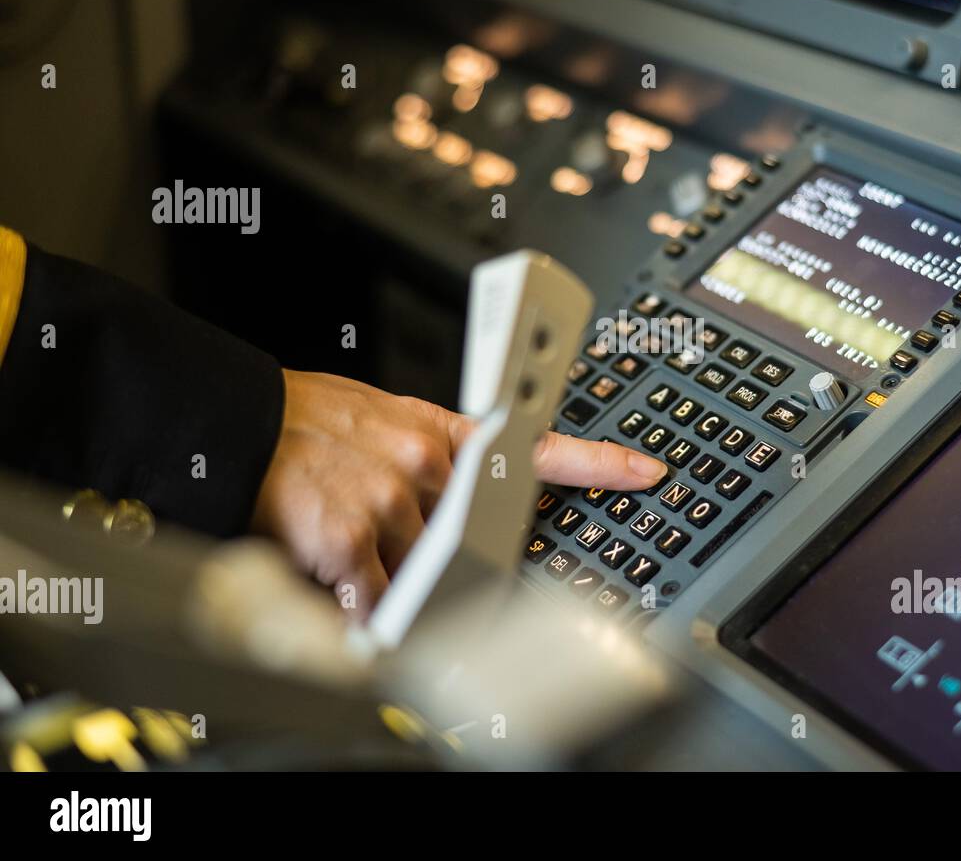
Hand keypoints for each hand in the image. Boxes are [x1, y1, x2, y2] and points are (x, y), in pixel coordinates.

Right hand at [250, 370, 666, 615]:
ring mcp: (394, 503)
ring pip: (427, 575)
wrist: (241, 420)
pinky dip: (369, 614)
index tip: (645, 471)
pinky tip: (354, 606)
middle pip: (473, 542)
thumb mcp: (388, 418)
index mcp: (444, 435)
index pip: (537, 447)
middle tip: (434, 565)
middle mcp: (429, 467)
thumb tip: (460, 508)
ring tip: (355, 552)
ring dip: (401, 585)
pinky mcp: (354, 539)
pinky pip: (381, 600)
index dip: (598, 462)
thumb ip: (437, 459)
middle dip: (457, 565)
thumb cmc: (308, 421)